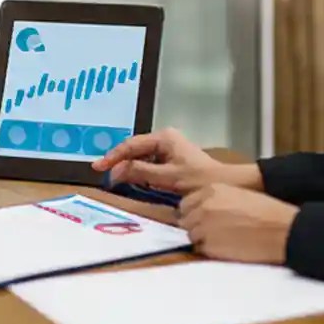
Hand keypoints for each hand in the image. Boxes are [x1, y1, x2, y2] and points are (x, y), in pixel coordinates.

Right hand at [92, 129, 262, 194]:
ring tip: (114, 179)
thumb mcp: (169, 177)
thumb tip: (117, 171)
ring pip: (140, 158)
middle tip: (102, 173)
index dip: (113, 156)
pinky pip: (149, 166)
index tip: (98, 167)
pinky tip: (132, 182)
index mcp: (164, 137)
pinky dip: (139, 174)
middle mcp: (165, 140)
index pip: (131, 144)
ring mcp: (168, 150)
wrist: (225, 186)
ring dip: (128, 168)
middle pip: (134, 150)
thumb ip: (142, 173)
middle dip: (119, 162)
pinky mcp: (171, 162)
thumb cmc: (201, 179)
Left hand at [178, 184, 299, 263]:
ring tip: (223, 240)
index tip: (201, 219)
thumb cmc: (266, 211)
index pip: (186, 204)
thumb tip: (202, 211)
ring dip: (203, 239)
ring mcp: (204, 227)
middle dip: (196, 226)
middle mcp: (203, 207)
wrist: (279, 229)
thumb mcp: (236, 195)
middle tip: (212, 232)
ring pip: (192, 235)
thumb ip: (215, 200)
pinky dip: (210, 250)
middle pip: (186, 220)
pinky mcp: (209, 246)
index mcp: (210, 191)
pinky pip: (201, 249)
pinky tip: (227, 247)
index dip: (193, 213)